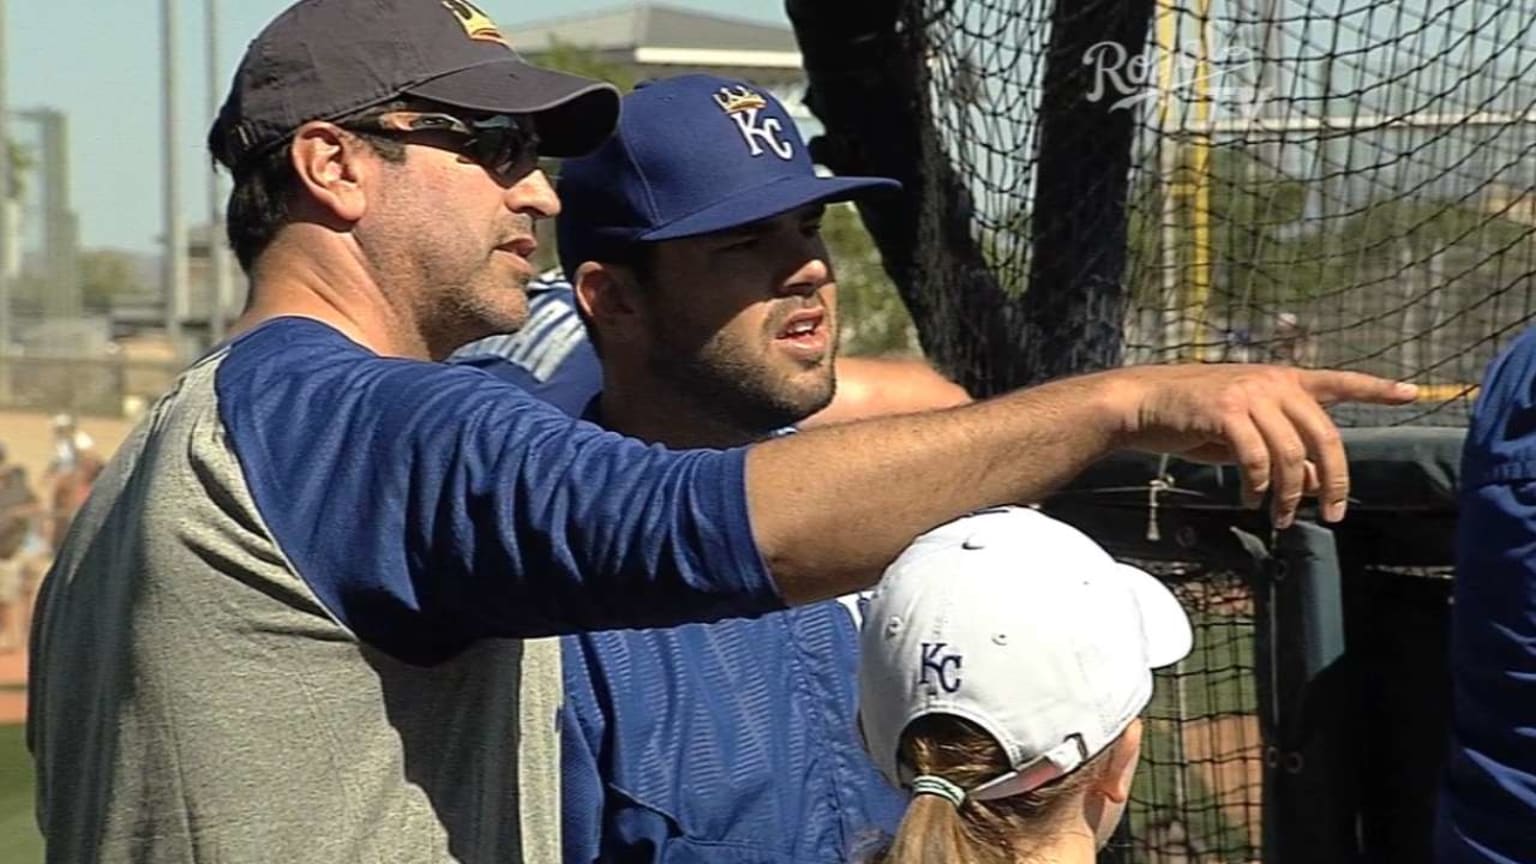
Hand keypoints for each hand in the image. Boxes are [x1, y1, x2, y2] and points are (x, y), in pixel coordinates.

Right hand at [1110, 365, 1416, 527]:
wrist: (1142, 403)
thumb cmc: (1193, 417)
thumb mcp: (1246, 433)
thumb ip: (1282, 449)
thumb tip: (1315, 482)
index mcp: (1283, 380)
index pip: (1339, 382)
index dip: (1376, 389)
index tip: (1412, 393)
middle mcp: (1273, 383)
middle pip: (1324, 436)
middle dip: (1333, 482)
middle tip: (1332, 515)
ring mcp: (1251, 395)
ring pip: (1290, 455)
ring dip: (1289, 495)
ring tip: (1281, 518)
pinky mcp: (1227, 412)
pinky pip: (1256, 459)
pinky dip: (1256, 487)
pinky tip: (1248, 500)